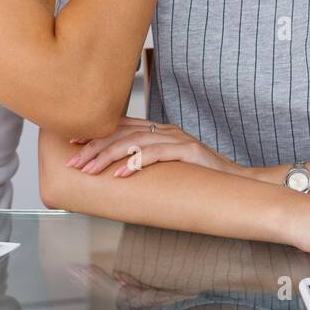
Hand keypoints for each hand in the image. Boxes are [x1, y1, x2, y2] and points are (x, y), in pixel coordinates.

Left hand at [66, 116, 242, 177]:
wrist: (237, 181)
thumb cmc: (200, 179)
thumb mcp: (167, 168)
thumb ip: (146, 163)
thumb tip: (117, 174)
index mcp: (159, 131)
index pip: (121, 127)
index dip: (96, 134)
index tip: (72, 144)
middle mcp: (165, 130)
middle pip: (123, 133)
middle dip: (94, 147)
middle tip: (73, 161)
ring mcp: (178, 138)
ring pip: (135, 142)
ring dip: (108, 156)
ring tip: (90, 170)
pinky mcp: (189, 151)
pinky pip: (157, 154)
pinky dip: (137, 163)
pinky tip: (122, 174)